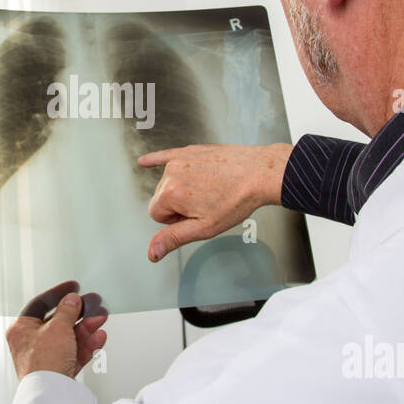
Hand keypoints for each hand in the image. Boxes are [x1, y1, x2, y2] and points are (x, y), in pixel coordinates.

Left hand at [7, 280, 108, 380]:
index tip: (73, 287)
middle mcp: (31, 342)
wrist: (51, 395)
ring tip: (101, 318)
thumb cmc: (43, 364)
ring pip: (69, 337)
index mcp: (21, 329)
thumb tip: (71, 300)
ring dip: (87, 327)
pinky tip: (98, 336)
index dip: (59, 293)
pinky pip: (74, 352)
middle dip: (80, 313)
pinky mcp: (58, 369)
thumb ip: (67, 311)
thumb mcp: (57, 328)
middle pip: (59, 321)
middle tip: (94, 304)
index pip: (40, 304)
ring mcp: (45, 357)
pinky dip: (87, 344)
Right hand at [137, 143, 292, 261]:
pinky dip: (155, 159)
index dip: (175, 221)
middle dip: (178, 205)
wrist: (259, 173)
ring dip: (182, 189)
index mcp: (170, 193)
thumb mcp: (204, 228)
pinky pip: (166, 156)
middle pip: (161, 197)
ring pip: (169, 182)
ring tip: (210, 190)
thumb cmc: (236, 201)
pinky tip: (144, 162)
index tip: (196, 216)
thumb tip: (152, 252)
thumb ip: (174, 238)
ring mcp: (180, 159)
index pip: (156, 215)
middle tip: (206, 204)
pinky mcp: (190, 150)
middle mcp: (171, 173)